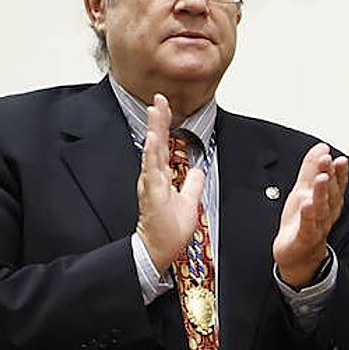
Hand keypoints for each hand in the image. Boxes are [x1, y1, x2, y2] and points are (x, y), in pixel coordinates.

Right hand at [136, 94, 203, 272]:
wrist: (158, 251)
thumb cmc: (168, 230)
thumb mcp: (188, 202)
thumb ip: (192, 185)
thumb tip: (197, 170)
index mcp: (161, 177)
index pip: (163, 146)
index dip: (164, 125)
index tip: (164, 105)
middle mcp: (153, 178)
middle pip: (156, 143)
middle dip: (158, 120)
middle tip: (158, 98)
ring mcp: (151, 186)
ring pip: (152, 153)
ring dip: (154, 132)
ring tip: (156, 112)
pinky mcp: (151, 196)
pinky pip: (151, 172)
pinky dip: (151, 156)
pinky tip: (153, 141)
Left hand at [274, 143, 348, 286]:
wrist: (296, 255)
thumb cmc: (301, 222)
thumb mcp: (304, 190)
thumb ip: (311, 169)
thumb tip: (322, 147)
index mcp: (327, 201)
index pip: (336, 184)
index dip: (339, 172)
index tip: (338, 158)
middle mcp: (325, 213)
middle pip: (331, 194)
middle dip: (331, 176)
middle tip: (329, 160)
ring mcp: (315, 226)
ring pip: (321, 208)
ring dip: (322, 193)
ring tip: (322, 178)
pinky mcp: (304, 238)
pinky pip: (307, 227)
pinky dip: (308, 216)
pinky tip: (307, 205)